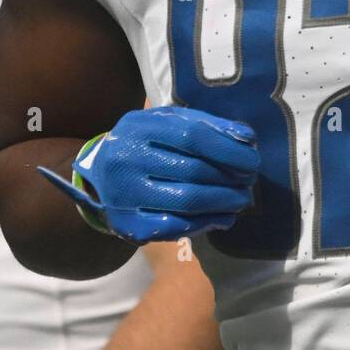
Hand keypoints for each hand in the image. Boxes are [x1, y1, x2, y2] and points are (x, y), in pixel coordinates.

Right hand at [38, 105, 258, 242]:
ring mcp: (125, 194)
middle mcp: (128, 159)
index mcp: (140, 127)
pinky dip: (206, 223)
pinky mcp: (128, 223)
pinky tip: (223, 217)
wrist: (97, 174)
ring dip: (223, 202)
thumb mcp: (166, 123)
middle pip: (193, 170)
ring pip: (187, 200)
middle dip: (230, 179)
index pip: (194, 135)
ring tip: (240, 200)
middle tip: (249, 182)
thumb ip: (205, 125)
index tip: (252, 160)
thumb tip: (246, 138)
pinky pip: (176, 226)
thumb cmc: (143, 143)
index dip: (228, 150)